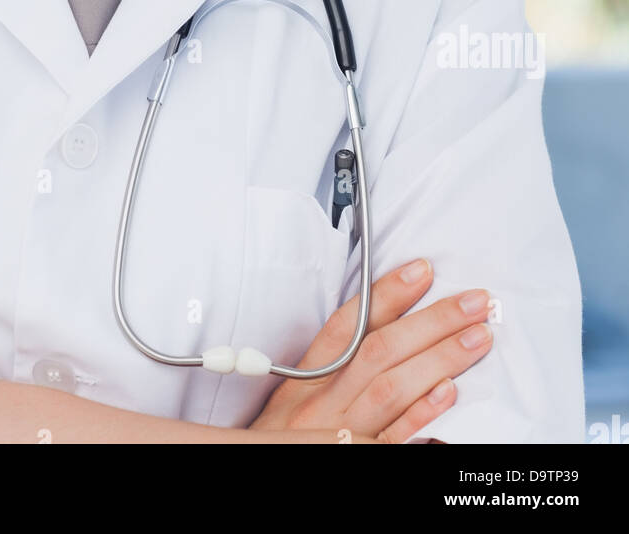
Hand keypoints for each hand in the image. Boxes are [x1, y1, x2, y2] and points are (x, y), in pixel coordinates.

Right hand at [249, 258, 491, 443]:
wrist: (259, 468)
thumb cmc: (284, 438)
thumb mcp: (293, 395)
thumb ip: (332, 364)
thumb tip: (384, 321)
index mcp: (304, 381)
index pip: (346, 327)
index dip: (385, 295)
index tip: (422, 270)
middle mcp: (322, 404)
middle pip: (379, 352)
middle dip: (431, 322)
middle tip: (474, 303)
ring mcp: (341, 434)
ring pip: (392, 389)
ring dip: (440, 359)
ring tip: (478, 338)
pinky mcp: (361, 458)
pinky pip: (395, 438)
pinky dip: (422, 414)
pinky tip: (450, 391)